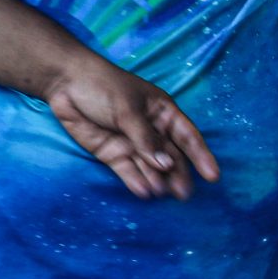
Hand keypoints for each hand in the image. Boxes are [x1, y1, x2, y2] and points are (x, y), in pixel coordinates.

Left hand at [42, 54, 220, 200]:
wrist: (65, 83)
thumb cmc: (103, 86)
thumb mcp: (127, 109)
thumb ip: (145, 138)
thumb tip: (166, 164)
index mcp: (162, 113)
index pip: (188, 137)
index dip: (201, 156)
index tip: (213, 176)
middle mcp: (151, 131)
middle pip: (170, 157)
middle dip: (178, 175)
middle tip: (184, 195)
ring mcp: (131, 144)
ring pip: (149, 167)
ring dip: (156, 180)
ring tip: (162, 194)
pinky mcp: (111, 153)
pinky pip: (128, 170)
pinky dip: (135, 181)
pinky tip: (144, 192)